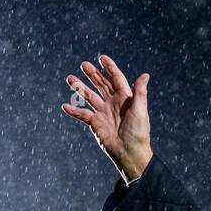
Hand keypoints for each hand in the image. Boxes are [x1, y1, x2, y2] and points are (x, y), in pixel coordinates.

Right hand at [61, 53, 153, 182]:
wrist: (129, 153)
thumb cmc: (138, 133)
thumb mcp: (140, 110)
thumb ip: (140, 92)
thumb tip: (145, 75)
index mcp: (125, 99)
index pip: (116, 79)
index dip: (110, 68)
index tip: (101, 57)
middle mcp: (113, 103)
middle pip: (101, 85)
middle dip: (93, 75)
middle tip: (84, 65)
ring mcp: (103, 113)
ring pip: (89, 96)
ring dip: (80, 88)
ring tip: (70, 78)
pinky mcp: (95, 124)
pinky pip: (82, 114)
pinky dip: (73, 110)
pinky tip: (65, 106)